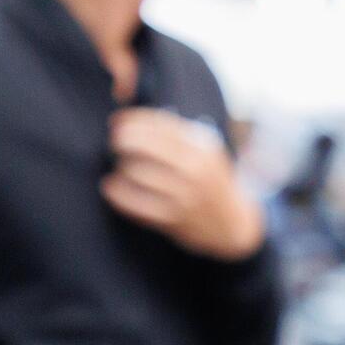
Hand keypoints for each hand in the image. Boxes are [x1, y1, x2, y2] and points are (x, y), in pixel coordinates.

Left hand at [104, 110, 265, 260]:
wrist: (232, 224)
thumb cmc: (211, 181)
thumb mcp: (206, 152)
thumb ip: (176, 135)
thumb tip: (131, 121)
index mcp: (204, 148)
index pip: (161, 125)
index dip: (133, 120)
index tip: (117, 122)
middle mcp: (196, 169)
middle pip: (144, 145)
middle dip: (122, 140)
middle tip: (115, 142)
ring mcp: (185, 195)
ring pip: (136, 172)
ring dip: (122, 167)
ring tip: (122, 166)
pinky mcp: (173, 219)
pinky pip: (134, 202)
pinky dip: (118, 193)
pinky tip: (112, 186)